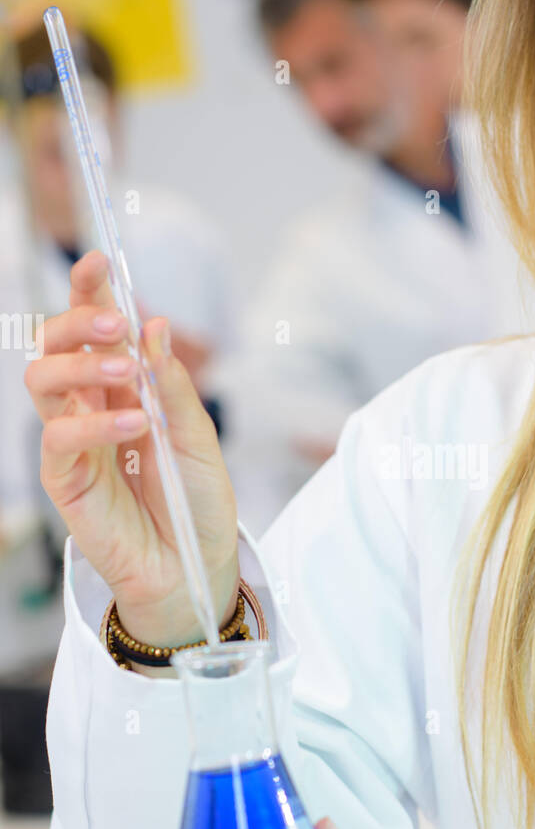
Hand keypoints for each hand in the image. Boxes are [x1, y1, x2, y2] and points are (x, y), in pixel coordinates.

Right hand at [24, 250, 238, 643]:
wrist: (196, 569)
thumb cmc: (197, 504)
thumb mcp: (199, 438)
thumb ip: (173, 387)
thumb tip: (154, 326)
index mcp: (123, 388)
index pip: (94, 329)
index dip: (89, 291)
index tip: (99, 259)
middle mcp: (90, 407)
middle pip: (54, 343)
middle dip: (78, 319)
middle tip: (116, 322)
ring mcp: (72, 442)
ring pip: (41, 380)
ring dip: (81, 366)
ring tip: (125, 375)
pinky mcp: (64, 480)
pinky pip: (57, 437)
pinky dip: (93, 423)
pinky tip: (132, 425)